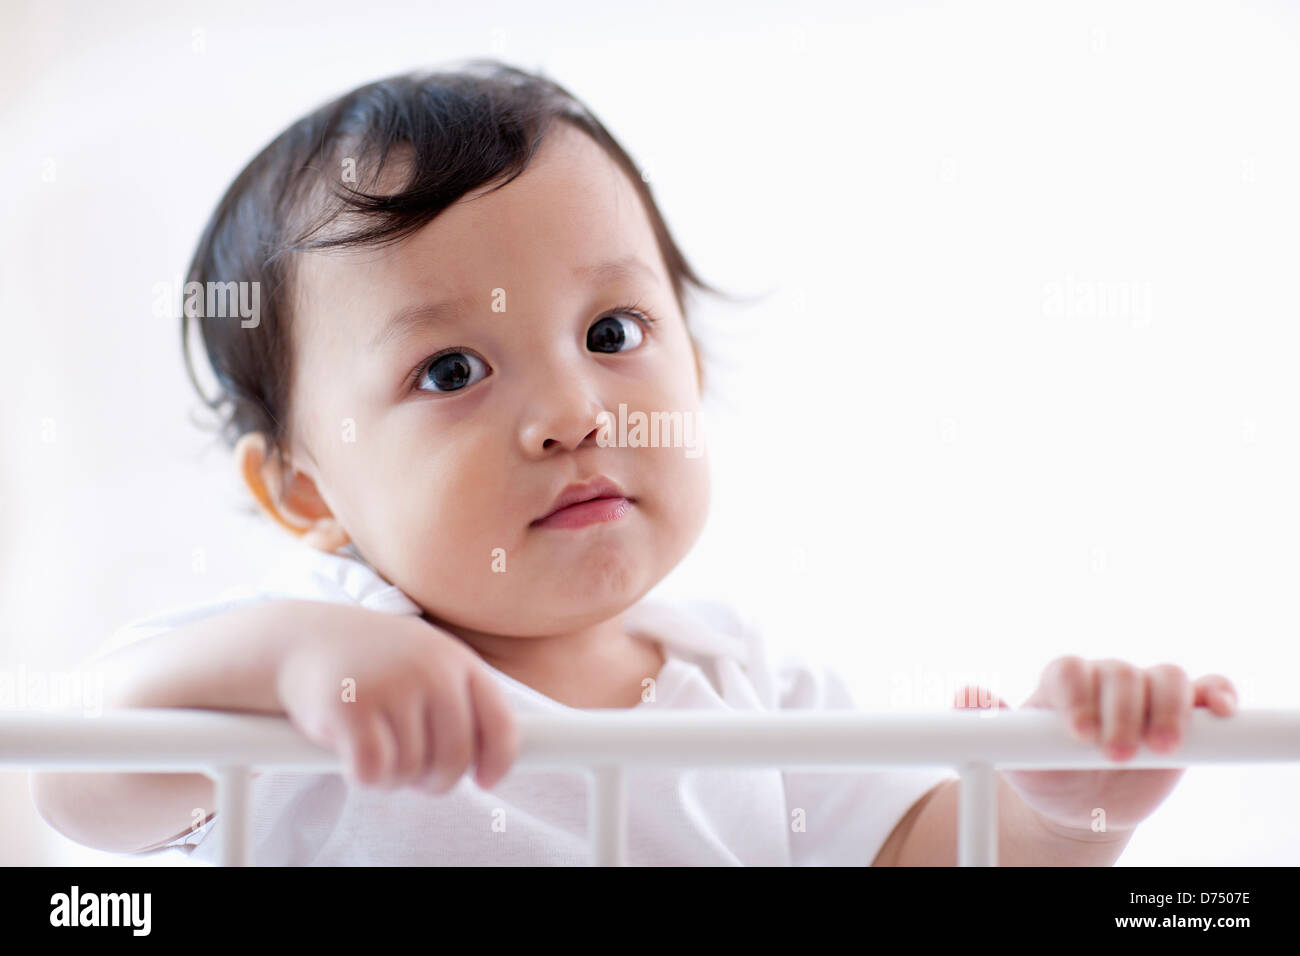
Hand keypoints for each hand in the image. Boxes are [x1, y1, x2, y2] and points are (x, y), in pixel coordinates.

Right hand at [273, 602, 518, 793]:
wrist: (301, 639)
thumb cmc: (372, 662)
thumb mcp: (426, 664)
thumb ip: (460, 702)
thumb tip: (492, 762)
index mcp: (456, 660)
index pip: (500, 723)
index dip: (498, 761)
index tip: (486, 782)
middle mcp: (430, 670)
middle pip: (455, 758)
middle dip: (436, 781)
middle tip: (416, 778)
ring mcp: (391, 686)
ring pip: (411, 770)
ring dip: (393, 776)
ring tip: (377, 749)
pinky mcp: (351, 708)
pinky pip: (375, 772)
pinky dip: (365, 778)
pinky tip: (352, 758)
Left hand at [955, 657, 1237, 835]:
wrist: (1082, 804)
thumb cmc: (1044, 774)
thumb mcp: (1011, 758)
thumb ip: (988, 726)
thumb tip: (966, 695)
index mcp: (1063, 685)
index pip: (1070, 670)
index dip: (1076, 697)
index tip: (1078, 735)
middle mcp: (1105, 681)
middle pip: (1120, 672)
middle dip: (1121, 712)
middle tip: (1114, 755)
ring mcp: (1146, 693)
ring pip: (1164, 676)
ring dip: (1168, 708)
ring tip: (1160, 749)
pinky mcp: (1184, 712)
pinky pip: (1204, 687)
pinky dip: (1215, 693)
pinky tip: (1218, 711)